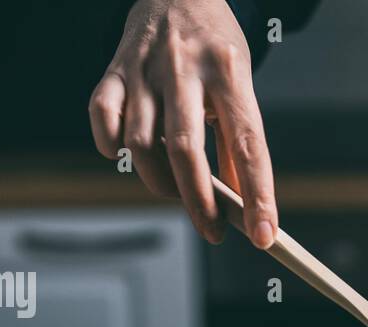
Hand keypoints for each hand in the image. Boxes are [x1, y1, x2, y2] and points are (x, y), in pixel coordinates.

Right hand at [89, 0, 276, 246]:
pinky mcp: (114, 69)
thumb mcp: (240, 85)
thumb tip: (241, 202)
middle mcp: (185, 68)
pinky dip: (112, 147)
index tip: (263, 235)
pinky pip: (103, 118)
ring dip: (159, 181)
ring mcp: (145, 67)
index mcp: (229, 71)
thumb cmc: (215, 50)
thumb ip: (237, 140)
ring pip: (141, 142)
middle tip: (212, 232)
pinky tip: (127, 155)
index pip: (248, 144)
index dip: (258, 194)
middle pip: (185, 149)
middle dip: (199, 202)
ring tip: (176, 190)